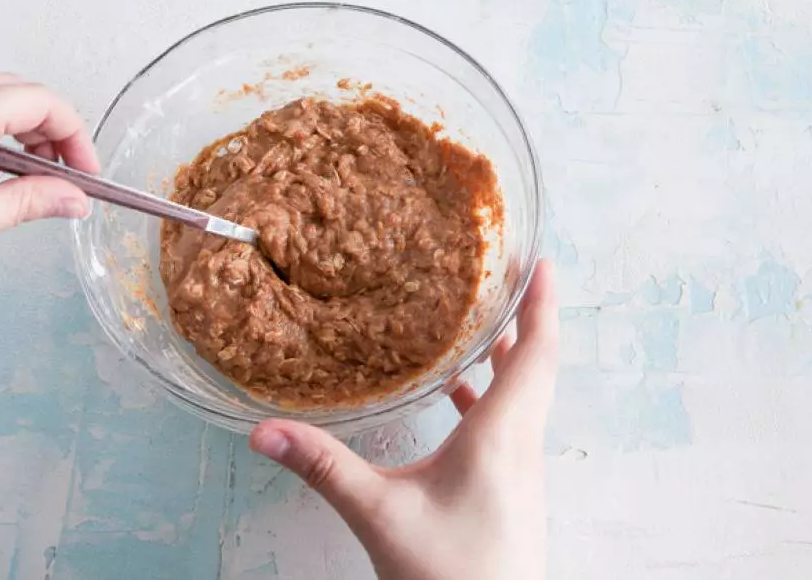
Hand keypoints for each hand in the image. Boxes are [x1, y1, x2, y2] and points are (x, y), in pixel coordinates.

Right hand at [250, 260, 558, 579]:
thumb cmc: (450, 577)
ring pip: (526, 397)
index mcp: (500, 438)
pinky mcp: (512, 491)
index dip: (541, 304)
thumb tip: (268, 431)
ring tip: (486, 324)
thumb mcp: (379, 516)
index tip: (543, 263)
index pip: (534, 354)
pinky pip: (511, 425)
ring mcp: (521, 472)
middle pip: (536, 367)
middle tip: (514, 276)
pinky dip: (493, 397)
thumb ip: (324, 468)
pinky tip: (461, 397)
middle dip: (527, 317)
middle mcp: (520, 448)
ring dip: (512, 357)